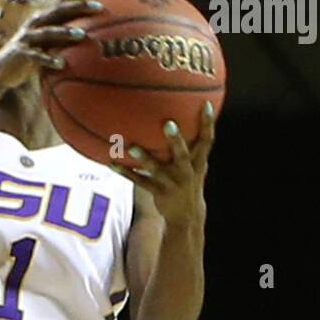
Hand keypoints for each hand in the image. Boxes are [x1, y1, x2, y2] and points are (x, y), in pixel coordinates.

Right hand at [0, 0, 108, 93]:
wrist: (2, 70)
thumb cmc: (33, 57)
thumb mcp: (52, 45)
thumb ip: (71, 40)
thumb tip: (103, 42)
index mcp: (49, 15)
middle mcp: (39, 21)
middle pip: (62, 9)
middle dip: (80, 6)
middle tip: (100, 8)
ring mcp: (29, 36)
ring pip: (50, 31)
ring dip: (66, 32)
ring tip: (81, 35)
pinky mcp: (22, 53)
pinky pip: (37, 57)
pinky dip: (49, 60)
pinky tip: (62, 65)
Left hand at [111, 102, 214, 228]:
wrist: (187, 216)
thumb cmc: (188, 181)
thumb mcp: (196, 166)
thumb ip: (192, 145)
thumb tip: (184, 115)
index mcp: (198, 163)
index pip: (206, 141)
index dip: (208, 123)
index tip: (206, 104)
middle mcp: (186, 172)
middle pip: (182, 154)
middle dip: (176, 140)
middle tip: (169, 123)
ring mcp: (172, 183)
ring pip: (157, 169)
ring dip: (145, 158)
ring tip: (132, 147)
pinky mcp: (158, 193)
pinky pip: (140, 181)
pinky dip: (125, 173)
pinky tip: (111, 163)